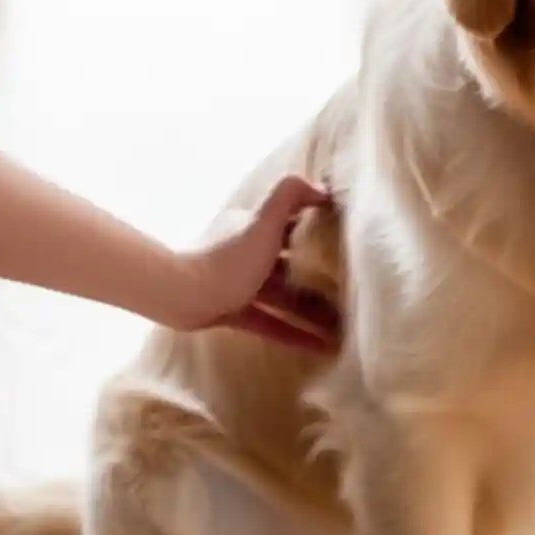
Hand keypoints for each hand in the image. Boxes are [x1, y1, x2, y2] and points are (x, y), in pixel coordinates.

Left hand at [173, 176, 341, 353]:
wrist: (180, 294)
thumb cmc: (228, 256)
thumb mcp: (263, 220)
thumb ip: (290, 195)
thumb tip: (322, 188)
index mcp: (255, 227)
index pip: (293, 224)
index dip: (320, 229)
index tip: (350, 240)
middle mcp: (249, 253)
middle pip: (294, 264)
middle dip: (323, 277)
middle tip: (355, 291)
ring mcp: (241, 285)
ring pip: (286, 297)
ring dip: (314, 312)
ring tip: (346, 327)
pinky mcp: (234, 312)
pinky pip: (271, 323)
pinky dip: (295, 334)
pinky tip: (321, 346)